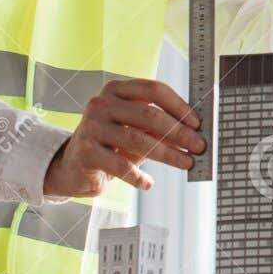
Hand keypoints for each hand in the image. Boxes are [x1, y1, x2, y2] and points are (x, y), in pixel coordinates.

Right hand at [41, 78, 204, 198]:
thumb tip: (193, 132)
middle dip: (178, 132)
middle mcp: (101, 104)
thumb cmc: (111, 143)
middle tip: (199, 146)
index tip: (197, 122)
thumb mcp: (134, 128)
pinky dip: (138, 177)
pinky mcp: (87, 152)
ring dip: (168, 154)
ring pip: (138, 139)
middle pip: (149, 114)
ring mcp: (92, 127)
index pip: (153, 89)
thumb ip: (158, 125)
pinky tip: (148, 184)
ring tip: (186, 162)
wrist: (73, 165)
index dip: (178, 105)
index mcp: (116, 90)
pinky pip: (121, 165)